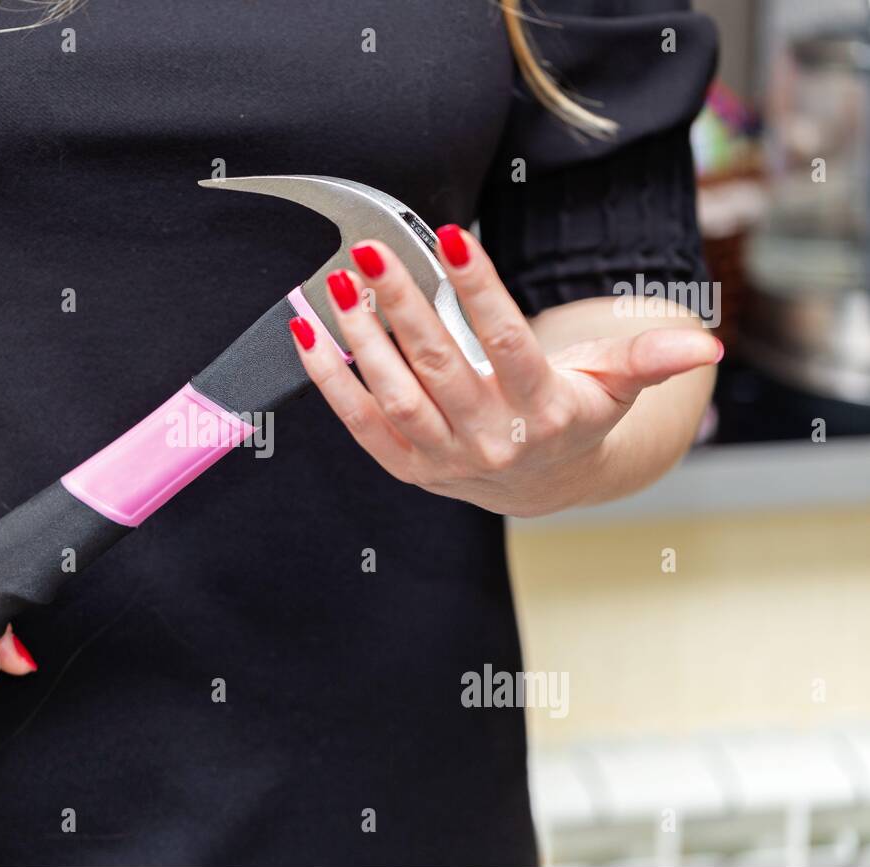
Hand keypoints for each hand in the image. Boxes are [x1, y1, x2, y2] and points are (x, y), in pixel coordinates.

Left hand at [289, 227, 721, 516]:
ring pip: (395, 395)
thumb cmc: (574, 416)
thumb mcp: (615, 384)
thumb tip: (706, 343)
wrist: (543, 483)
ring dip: (360, 341)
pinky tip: (307, 334)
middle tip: (371, 251)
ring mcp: (443, 458)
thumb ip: (650, 360)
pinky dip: (330, 381)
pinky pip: (361, 423)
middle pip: (440, 366)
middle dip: (402, 305)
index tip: (448, 237)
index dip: (478, 290)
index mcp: (543, 412)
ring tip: (338, 284)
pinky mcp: (406, 466)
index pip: (507, 343)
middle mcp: (490, 440)